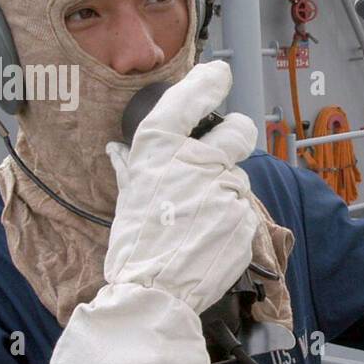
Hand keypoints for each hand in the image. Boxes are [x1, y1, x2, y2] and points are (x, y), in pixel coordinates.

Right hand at [103, 60, 261, 313]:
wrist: (154, 291)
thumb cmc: (134, 245)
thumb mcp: (128, 196)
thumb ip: (131, 167)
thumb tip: (119, 148)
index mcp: (160, 151)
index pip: (188, 100)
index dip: (208, 81)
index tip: (220, 72)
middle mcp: (196, 162)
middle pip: (240, 130)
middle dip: (239, 134)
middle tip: (229, 146)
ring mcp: (225, 189)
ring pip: (239, 179)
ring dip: (226, 193)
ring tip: (200, 221)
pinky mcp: (244, 217)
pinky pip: (243, 212)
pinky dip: (231, 222)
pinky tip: (210, 238)